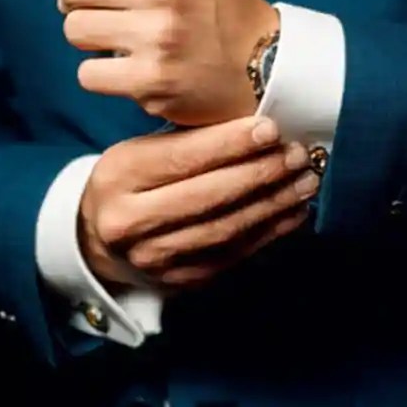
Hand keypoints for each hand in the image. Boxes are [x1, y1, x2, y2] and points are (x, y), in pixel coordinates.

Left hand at [53, 0, 278, 125]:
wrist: (265, 65)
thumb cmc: (217, 10)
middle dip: (76, 2)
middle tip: (100, 13)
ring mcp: (158, 36)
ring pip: (74, 29)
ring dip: (89, 38)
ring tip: (117, 40)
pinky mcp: (152, 80)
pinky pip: (87, 73)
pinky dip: (101, 75)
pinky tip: (126, 70)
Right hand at [79, 116, 318, 290]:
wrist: (101, 237)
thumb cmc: (134, 180)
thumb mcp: (142, 149)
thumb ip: (190, 140)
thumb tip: (259, 127)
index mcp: (119, 176)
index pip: (181, 159)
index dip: (229, 144)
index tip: (270, 129)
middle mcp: (130, 222)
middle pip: (207, 197)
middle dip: (260, 174)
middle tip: (297, 155)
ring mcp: (155, 257)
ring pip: (225, 229)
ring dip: (273, 204)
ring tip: (304, 181)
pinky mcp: (181, 280)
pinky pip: (233, 254)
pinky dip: (270, 231)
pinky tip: (294, 210)